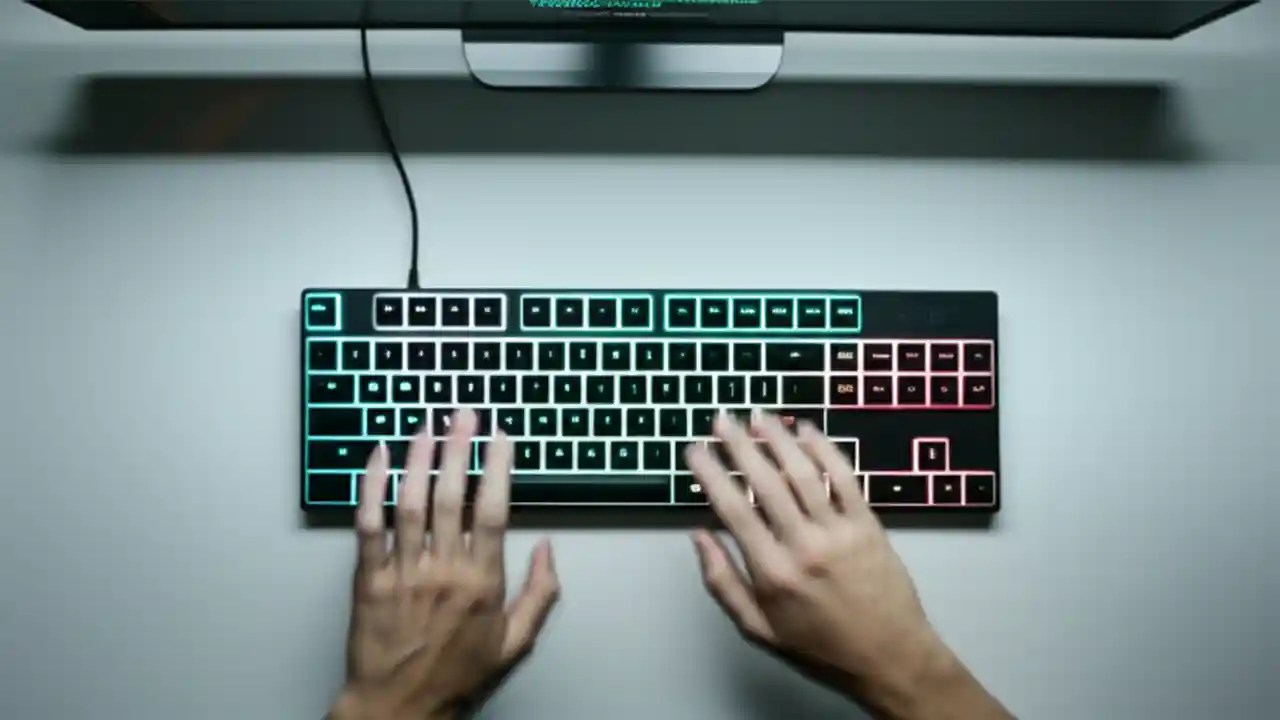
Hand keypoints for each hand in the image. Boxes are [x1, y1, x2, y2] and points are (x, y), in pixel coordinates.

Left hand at [329, 409, 560, 719]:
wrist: (399, 708)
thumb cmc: (457, 677)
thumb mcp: (515, 643)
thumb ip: (540, 595)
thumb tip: (549, 549)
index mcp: (482, 583)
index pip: (494, 512)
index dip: (498, 468)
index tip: (500, 437)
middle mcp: (443, 572)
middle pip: (452, 496)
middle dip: (459, 448)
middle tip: (463, 413)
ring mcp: (403, 573)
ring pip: (411, 503)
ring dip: (419, 458)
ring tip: (427, 425)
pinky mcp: (368, 580)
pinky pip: (368, 525)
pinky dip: (371, 487)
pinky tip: (379, 457)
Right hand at [686, 413, 1010, 719]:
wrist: (890, 657)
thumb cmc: (821, 647)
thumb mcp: (759, 628)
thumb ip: (723, 582)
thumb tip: (699, 536)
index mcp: (772, 573)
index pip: (733, 510)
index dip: (711, 475)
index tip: (696, 451)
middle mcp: (804, 547)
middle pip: (765, 482)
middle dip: (739, 445)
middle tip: (722, 420)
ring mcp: (840, 532)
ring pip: (803, 472)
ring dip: (778, 439)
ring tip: (758, 416)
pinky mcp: (868, 524)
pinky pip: (844, 477)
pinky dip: (824, 449)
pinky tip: (806, 430)